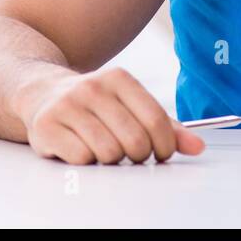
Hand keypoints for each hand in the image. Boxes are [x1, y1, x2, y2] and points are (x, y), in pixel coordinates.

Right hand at [19, 66, 205, 163]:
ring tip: (103, 148)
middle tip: (130, 153)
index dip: (165, 146)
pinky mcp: (47, 126)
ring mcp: (67, 106)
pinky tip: (81, 148)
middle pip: (135, 141)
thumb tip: (198, 146)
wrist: (42, 93)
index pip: (156, 120)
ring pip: (109, 153)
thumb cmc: (96, 105)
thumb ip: (166, 126)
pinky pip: (82, 159)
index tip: (161, 153)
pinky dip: (86, 161)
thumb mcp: (130, 106)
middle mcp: (93, 88)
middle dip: (138, 156)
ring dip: (111, 160)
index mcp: (119, 78)